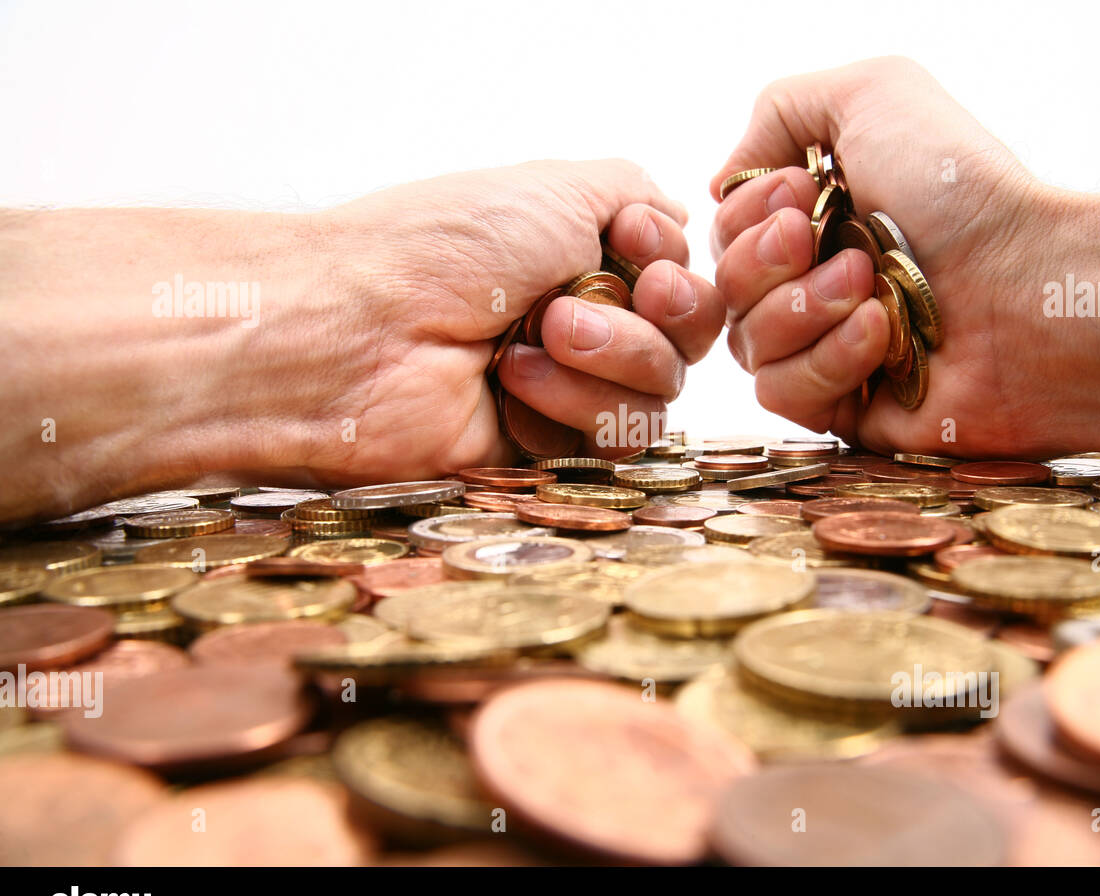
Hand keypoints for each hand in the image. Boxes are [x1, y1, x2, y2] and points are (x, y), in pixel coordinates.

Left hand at [308, 159, 724, 481]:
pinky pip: (615, 443)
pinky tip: (511, 385)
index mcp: (582, 260)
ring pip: (659, 392)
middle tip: (575, 304)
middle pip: (686, 340)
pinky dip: (573, 406)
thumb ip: (636, 194)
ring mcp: (567, 390)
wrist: (362, 327)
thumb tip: (673, 224)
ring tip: (528, 341)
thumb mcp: (555, 186)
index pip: (680, 279)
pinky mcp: (547, 454)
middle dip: (653, 318)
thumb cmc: (445, 246)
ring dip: (606, 359)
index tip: (631, 245)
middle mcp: (582, 324)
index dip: (672, 267)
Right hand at [710, 57, 1055, 454]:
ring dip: (802, 308)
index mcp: (817, 215)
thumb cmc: (961, 189)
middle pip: (724, 289)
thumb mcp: (873, 94)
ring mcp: (826, 347)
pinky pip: (782, 394)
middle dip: (768, 261)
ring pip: (745, 345)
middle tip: (841, 242)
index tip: (801, 195)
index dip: (747, 216)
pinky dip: (827, 359)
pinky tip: (882, 336)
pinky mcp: (844, 409)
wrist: (1033, 285)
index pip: (726, 231)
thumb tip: (725, 182)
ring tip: (872, 287)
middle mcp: (815, 280)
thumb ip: (781, 110)